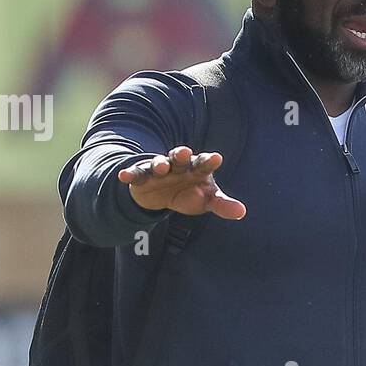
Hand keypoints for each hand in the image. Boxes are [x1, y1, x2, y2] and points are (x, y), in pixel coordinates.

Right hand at [117, 145, 245, 219]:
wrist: (162, 195)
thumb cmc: (190, 193)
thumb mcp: (206, 200)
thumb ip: (222, 205)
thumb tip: (242, 212)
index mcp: (196, 168)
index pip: (204, 163)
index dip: (209, 161)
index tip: (216, 158)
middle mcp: (177, 165)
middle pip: (180, 158)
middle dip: (181, 155)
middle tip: (185, 153)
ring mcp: (159, 169)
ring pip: (158, 163)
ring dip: (159, 163)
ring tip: (160, 166)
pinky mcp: (142, 177)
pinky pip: (136, 174)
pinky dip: (130, 174)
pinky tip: (123, 176)